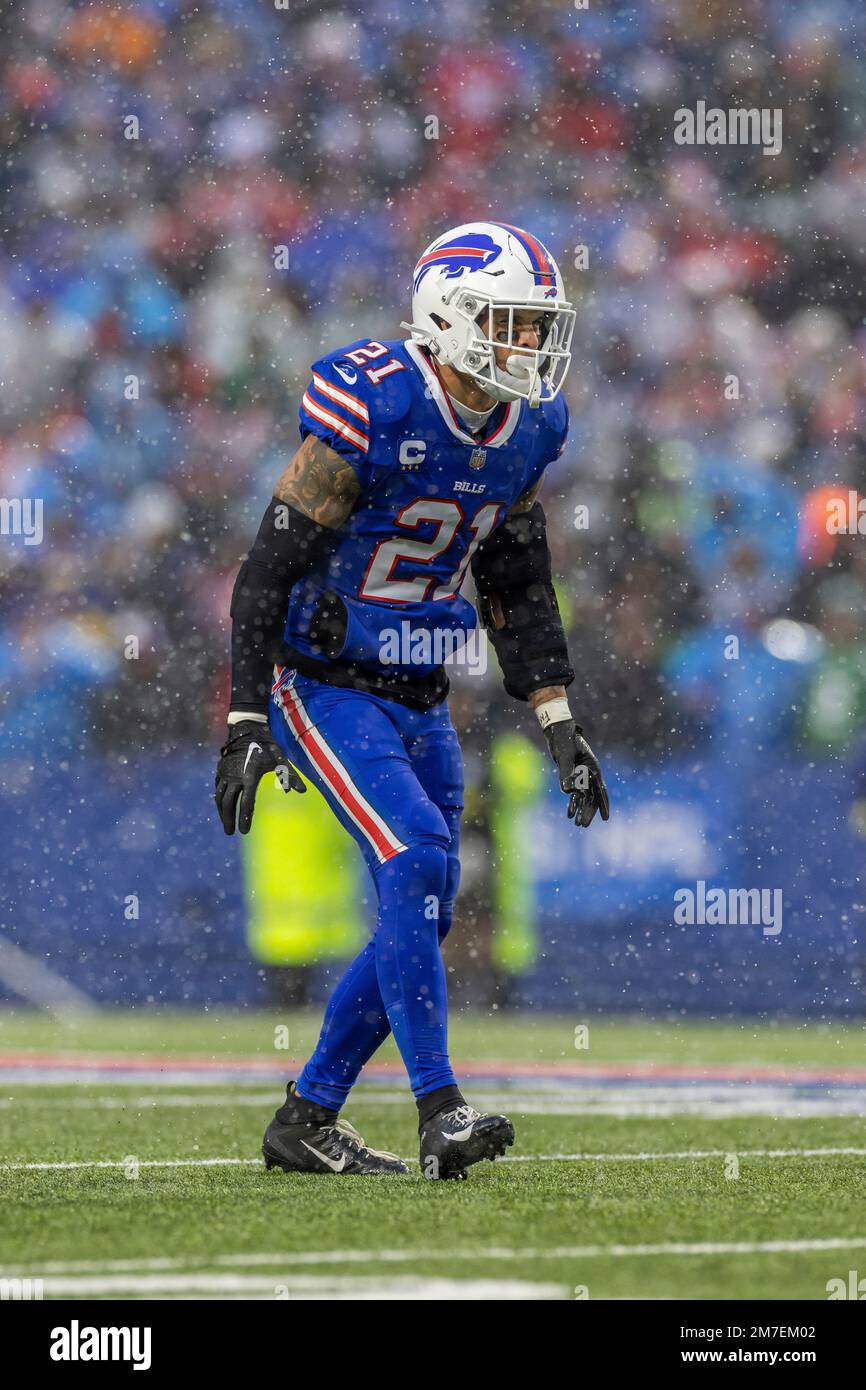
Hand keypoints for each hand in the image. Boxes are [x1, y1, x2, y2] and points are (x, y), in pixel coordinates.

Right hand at [215, 720, 304, 835]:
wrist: (247, 729)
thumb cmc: (266, 746)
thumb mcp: (280, 759)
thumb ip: (290, 776)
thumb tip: (303, 791)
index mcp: (249, 776)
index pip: (246, 802)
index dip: (244, 818)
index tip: (244, 831)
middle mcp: (234, 776)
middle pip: (228, 803)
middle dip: (229, 819)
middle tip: (230, 833)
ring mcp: (225, 773)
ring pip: (220, 797)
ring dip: (221, 812)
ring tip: (226, 825)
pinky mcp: (220, 770)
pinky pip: (217, 789)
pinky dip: (218, 800)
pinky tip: (222, 808)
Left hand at [543, 719, 609, 827]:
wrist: (558, 731)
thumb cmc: (564, 739)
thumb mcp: (565, 755)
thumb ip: (566, 772)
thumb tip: (567, 791)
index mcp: (592, 767)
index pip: (600, 790)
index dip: (603, 805)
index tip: (606, 819)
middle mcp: (590, 773)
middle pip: (592, 796)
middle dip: (588, 812)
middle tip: (583, 825)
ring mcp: (582, 775)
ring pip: (584, 796)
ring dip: (581, 809)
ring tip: (577, 824)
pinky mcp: (573, 775)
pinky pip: (575, 792)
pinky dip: (573, 802)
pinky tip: (569, 814)